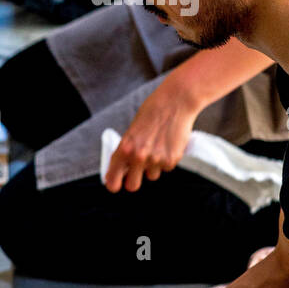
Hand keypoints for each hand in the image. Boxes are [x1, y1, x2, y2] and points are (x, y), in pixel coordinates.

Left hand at [105, 75, 200, 192]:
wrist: (175, 102)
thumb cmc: (152, 112)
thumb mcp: (132, 131)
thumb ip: (127, 151)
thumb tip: (123, 169)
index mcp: (124, 149)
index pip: (113, 179)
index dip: (114, 184)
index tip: (116, 184)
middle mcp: (138, 157)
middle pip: (132, 186)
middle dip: (134, 180)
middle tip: (138, 171)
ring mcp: (155, 160)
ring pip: (152, 175)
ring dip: (153, 166)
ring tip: (158, 146)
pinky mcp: (172, 160)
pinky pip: (166, 168)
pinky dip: (167, 159)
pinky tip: (168, 144)